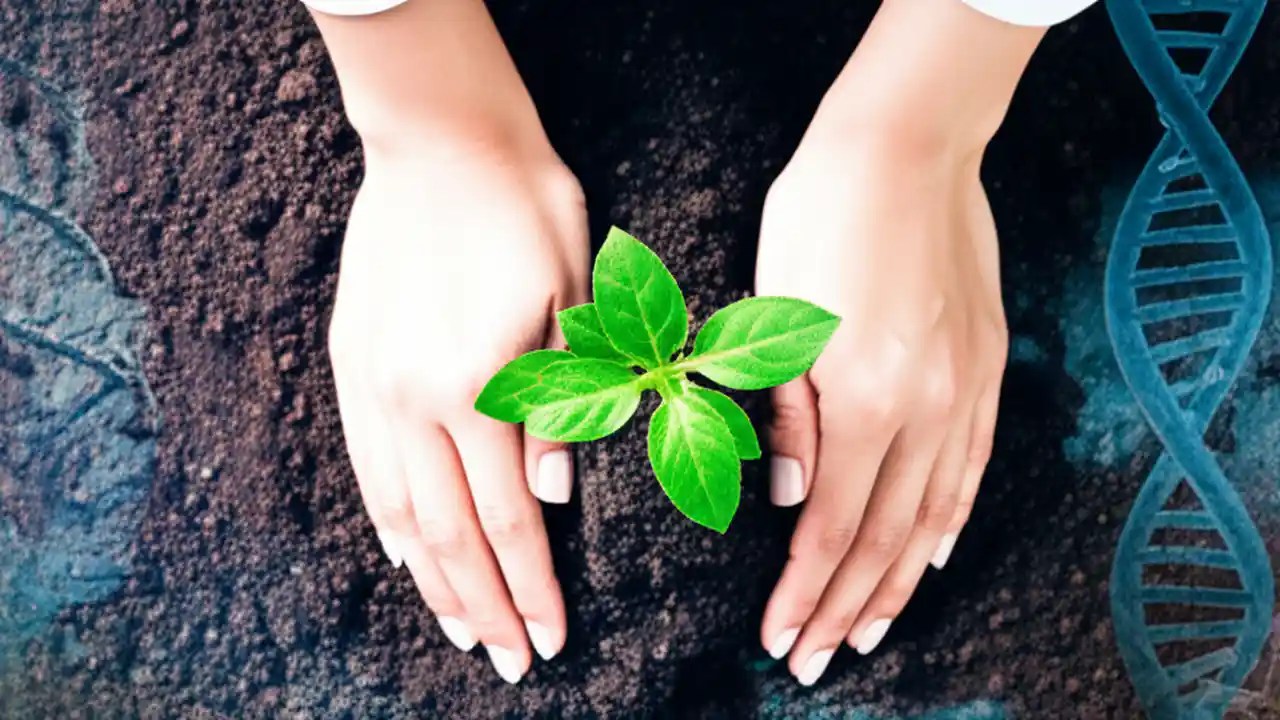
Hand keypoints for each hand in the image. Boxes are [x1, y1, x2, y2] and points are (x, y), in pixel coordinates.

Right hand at [327, 132, 588, 683]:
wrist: (443, 142)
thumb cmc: (529, 209)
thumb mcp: (574, 297)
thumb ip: (563, 404)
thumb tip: (553, 494)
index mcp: (483, 383)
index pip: (511, 518)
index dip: (533, 586)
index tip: (551, 639)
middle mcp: (418, 397)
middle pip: (452, 533)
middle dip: (486, 605)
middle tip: (510, 659)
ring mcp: (375, 384)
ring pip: (401, 511)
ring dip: (433, 581)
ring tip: (459, 630)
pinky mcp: (350, 364)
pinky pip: (365, 464)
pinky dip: (386, 521)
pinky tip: (405, 556)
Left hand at [753, 133, 1007, 683]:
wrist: (906, 147)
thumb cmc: (821, 216)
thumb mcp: (778, 314)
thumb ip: (790, 417)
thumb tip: (796, 500)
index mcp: (865, 398)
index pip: (831, 526)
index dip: (804, 591)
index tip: (784, 638)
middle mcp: (926, 408)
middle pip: (883, 537)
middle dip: (846, 607)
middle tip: (818, 660)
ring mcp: (965, 390)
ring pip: (933, 514)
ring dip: (900, 581)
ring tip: (873, 632)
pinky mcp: (986, 367)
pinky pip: (973, 465)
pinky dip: (953, 520)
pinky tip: (939, 553)